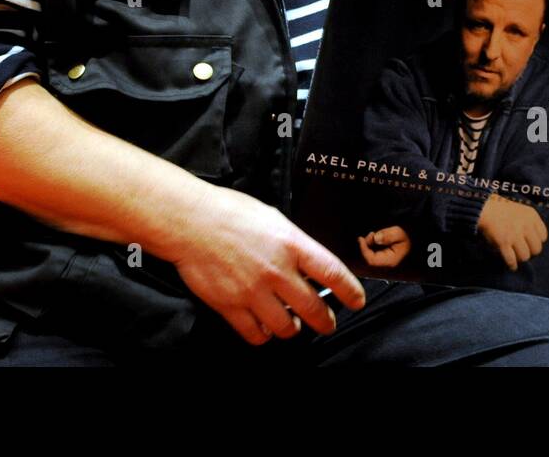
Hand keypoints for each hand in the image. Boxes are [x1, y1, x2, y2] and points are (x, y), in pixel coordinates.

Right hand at [172, 184, 366, 345]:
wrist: (191, 220)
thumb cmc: (229, 211)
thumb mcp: (272, 217)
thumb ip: (292, 243)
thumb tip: (307, 264)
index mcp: (291, 244)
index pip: (332, 272)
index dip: (350, 290)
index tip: (357, 301)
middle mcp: (277, 270)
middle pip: (314, 308)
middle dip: (325, 321)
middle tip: (326, 323)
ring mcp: (254, 291)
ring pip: (287, 328)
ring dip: (293, 329)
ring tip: (291, 324)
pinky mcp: (231, 306)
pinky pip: (255, 335)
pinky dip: (263, 335)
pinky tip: (263, 327)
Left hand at [357, 225, 410, 267]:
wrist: (411, 238)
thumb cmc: (406, 236)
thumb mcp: (399, 233)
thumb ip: (388, 235)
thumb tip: (376, 238)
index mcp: (390, 261)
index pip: (371, 260)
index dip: (364, 250)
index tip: (361, 239)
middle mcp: (385, 263)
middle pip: (368, 258)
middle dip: (366, 245)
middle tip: (371, 234)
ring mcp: (383, 260)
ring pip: (368, 255)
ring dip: (368, 244)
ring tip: (374, 234)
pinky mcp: (381, 256)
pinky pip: (371, 253)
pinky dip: (370, 245)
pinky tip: (374, 237)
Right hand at [476, 194, 546, 271]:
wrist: (484, 208)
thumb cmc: (502, 210)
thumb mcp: (521, 211)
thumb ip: (531, 224)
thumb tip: (536, 242)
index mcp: (531, 216)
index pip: (543, 237)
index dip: (536, 241)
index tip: (529, 243)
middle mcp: (525, 225)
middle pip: (536, 249)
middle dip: (530, 252)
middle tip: (523, 251)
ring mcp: (514, 234)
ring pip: (525, 256)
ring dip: (520, 258)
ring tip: (515, 257)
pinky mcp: (503, 242)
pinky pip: (511, 260)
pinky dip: (512, 265)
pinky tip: (511, 266)